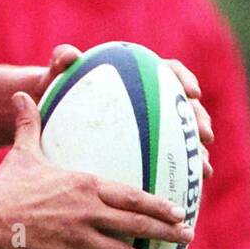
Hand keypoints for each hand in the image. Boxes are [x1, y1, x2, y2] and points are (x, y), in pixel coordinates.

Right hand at [0, 92, 193, 248]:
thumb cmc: (4, 184)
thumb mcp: (22, 152)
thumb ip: (28, 124)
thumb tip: (19, 94)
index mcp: (85, 185)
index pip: (132, 194)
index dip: (158, 204)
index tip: (180, 210)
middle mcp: (88, 211)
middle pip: (136, 223)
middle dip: (166, 232)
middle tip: (188, 238)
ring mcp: (77, 237)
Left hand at [40, 47, 213, 178]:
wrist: (45, 121)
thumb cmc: (51, 95)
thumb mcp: (51, 80)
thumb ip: (59, 63)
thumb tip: (68, 55)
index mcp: (135, 78)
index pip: (169, 72)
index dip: (184, 79)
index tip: (192, 93)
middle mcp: (147, 102)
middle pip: (183, 107)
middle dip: (200, 122)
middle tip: (204, 137)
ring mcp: (147, 129)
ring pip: (181, 139)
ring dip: (196, 153)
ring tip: (203, 170)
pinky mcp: (142, 154)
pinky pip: (163, 165)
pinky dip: (174, 176)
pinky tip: (182, 193)